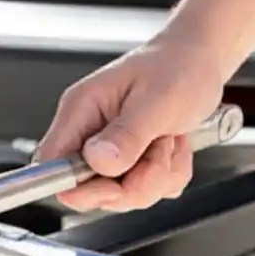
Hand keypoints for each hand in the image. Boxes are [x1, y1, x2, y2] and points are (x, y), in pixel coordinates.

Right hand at [34, 37, 227, 211]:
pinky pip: (146, 190)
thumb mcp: (157, 100)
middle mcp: (91, 134)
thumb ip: (126, 134)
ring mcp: (111, 152)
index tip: (112, 185)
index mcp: (82, 111)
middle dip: (133, 183)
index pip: (52, 163)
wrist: (202, 61)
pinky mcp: (132, 163)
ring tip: (168, 140)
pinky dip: (169, 175)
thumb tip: (97, 161)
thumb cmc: (178, 67)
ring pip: (123, 194)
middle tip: (158, 151)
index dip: (74, 185)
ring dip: (157, 176)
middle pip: (90, 189)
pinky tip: (174, 146)